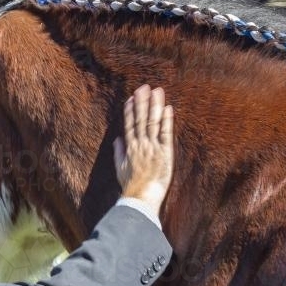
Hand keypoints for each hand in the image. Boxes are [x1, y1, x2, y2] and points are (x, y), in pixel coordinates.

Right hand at [113, 84, 174, 217]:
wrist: (140, 199)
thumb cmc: (131, 187)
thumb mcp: (120, 169)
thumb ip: (118, 152)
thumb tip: (117, 140)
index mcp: (130, 148)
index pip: (129, 125)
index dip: (130, 110)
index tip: (131, 98)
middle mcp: (140, 145)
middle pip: (140, 119)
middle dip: (142, 102)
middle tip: (144, 87)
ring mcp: (152, 148)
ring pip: (152, 122)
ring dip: (154, 106)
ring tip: (157, 91)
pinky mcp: (164, 153)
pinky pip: (165, 134)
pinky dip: (166, 121)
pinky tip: (168, 109)